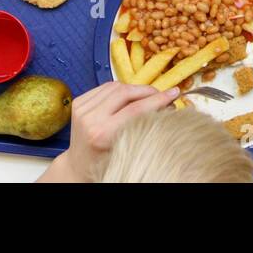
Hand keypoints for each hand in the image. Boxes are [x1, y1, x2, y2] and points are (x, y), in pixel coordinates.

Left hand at [38, 81, 179, 181]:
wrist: (78, 166)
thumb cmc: (104, 163)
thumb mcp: (126, 148)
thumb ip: (143, 126)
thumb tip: (168, 106)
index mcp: (102, 133)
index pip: (135, 109)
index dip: (158, 99)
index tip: (174, 93)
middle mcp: (90, 118)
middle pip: (126, 93)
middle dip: (148, 91)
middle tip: (163, 94)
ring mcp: (82, 108)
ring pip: (116, 86)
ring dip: (135, 88)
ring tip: (148, 96)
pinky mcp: (79, 102)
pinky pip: (105, 87)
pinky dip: (121, 88)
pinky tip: (129, 95)